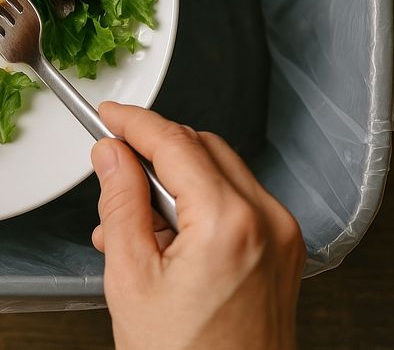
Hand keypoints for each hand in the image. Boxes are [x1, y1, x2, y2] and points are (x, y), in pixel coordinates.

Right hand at [91, 102, 304, 349]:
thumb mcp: (131, 278)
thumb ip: (120, 203)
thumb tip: (112, 156)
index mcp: (229, 223)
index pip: (174, 143)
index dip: (134, 122)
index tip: (109, 115)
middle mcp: (267, 221)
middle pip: (203, 148)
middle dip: (155, 152)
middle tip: (114, 168)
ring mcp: (282, 237)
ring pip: (222, 171)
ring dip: (176, 180)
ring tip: (133, 225)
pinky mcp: (284, 252)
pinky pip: (239, 202)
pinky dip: (201, 203)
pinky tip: (167, 238)